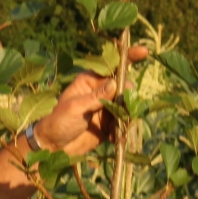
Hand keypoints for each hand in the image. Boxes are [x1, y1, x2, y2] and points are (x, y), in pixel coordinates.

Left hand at [32, 45, 147, 157]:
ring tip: (116, 128)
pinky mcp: (109, 124)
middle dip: (128, 98)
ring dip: (125, 117)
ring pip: (127, 107)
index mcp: (90, 81)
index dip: (128, 57)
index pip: (112, 66)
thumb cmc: (59, 121)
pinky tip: (113, 138)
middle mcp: (101, 92)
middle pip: (124, 88)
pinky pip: (123, 124)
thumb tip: (116, 83)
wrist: (54, 147)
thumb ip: (96, 96)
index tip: (144, 51)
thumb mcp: (76, 107)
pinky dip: (121, 131)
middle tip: (124, 109)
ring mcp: (106, 108)